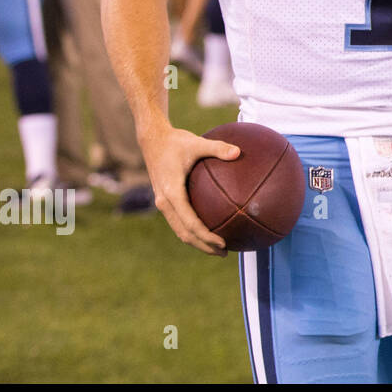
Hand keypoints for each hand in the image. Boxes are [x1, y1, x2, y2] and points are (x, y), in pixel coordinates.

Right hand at [138, 123, 240, 256]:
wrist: (152, 139)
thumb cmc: (176, 141)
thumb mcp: (197, 143)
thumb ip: (218, 148)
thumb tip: (239, 152)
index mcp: (171, 193)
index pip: (190, 223)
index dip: (206, 237)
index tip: (223, 243)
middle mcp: (164, 202)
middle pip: (184, 233)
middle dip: (203, 246)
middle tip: (225, 252)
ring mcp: (162, 203)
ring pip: (180, 230)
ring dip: (197, 241)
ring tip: (219, 247)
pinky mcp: (164, 200)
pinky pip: (179, 220)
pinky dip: (193, 229)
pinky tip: (211, 227)